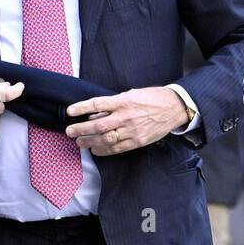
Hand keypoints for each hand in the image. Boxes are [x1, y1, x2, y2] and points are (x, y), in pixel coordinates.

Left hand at [65, 87, 189, 155]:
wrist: (174, 108)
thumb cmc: (152, 98)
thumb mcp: (131, 94)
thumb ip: (112, 104)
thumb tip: (94, 114)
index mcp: (124, 101)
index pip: (97, 104)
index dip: (81, 108)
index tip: (69, 112)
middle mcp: (126, 116)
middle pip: (98, 125)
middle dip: (80, 130)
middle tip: (69, 132)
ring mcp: (132, 131)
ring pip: (105, 139)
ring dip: (89, 142)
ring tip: (79, 142)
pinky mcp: (137, 142)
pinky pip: (116, 148)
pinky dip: (103, 150)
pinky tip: (94, 149)